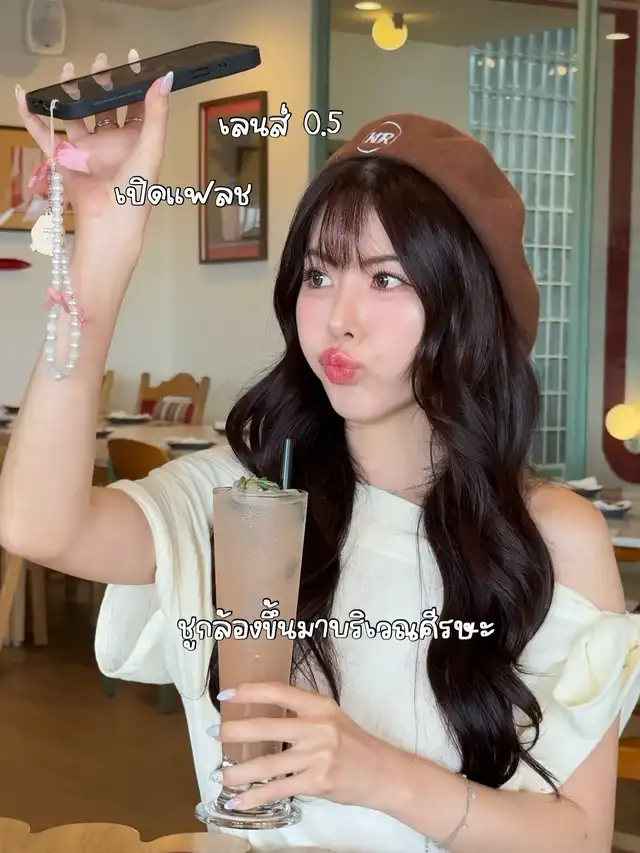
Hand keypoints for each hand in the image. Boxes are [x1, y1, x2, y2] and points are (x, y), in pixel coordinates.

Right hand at [16, 51, 172, 250]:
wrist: (110, 222)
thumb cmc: (136, 192)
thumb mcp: (151, 149)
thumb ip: (157, 114)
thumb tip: (164, 79)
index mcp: (135, 142)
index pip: (136, 105)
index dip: (136, 83)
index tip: (134, 57)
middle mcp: (110, 143)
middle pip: (104, 105)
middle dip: (101, 83)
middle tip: (100, 62)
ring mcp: (86, 150)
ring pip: (74, 113)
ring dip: (70, 91)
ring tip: (69, 71)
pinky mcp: (63, 159)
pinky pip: (43, 133)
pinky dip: (31, 116)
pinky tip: (24, 96)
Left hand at [214, 682, 387, 810]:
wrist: (381, 772)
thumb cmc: (353, 743)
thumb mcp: (330, 717)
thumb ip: (301, 713)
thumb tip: (263, 712)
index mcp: (318, 706)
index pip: (278, 692)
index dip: (249, 691)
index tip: (227, 694)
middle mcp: (316, 728)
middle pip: (266, 727)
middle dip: (234, 731)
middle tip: (215, 733)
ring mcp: (316, 756)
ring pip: (267, 765)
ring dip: (238, 772)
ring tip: (220, 775)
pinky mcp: (315, 782)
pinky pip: (278, 790)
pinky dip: (254, 798)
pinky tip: (238, 802)